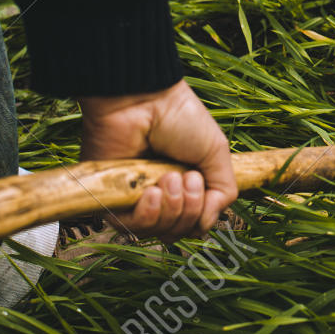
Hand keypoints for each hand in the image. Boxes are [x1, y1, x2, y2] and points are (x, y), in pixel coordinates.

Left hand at [77, 80, 237, 241]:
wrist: (144, 101)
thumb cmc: (180, 119)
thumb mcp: (216, 153)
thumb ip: (223, 192)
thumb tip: (208, 223)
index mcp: (185, 184)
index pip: (195, 222)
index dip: (201, 213)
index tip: (199, 181)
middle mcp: (161, 195)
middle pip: (178, 231)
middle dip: (189, 209)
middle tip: (186, 176)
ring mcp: (135, 198)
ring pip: (156, 232)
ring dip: (171, 209)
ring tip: (169, 177)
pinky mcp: (111, 199)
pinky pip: (130, 227)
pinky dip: (147, 214)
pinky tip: (152, 192)